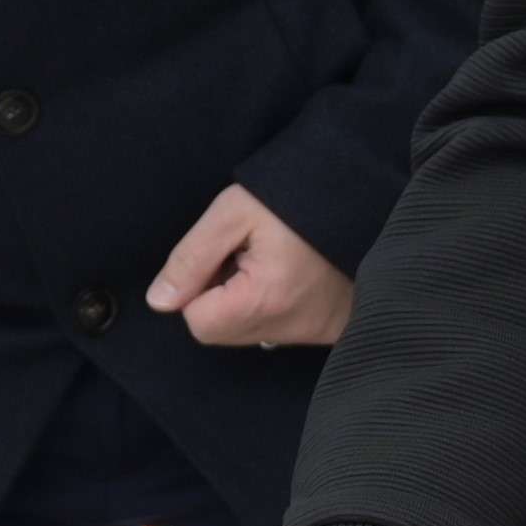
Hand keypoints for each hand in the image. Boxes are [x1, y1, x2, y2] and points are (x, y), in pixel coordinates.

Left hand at [149, 182, 350, 347]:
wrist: (366, 192)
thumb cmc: (298, 197)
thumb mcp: (234, 212)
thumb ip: (191, 258)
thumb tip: (159, 302)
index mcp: (264, 301)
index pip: (198, 322)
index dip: (198, 285)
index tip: (224, 253)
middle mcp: (290, 329)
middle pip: (222, 331)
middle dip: (220, 295)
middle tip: (246, 253)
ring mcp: (313, 333)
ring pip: (248, 331)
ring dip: (245, 301)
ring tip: (271, 260)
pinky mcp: (328, 330)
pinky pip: (278, 329)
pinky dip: (273, 305)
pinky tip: (289, 273)